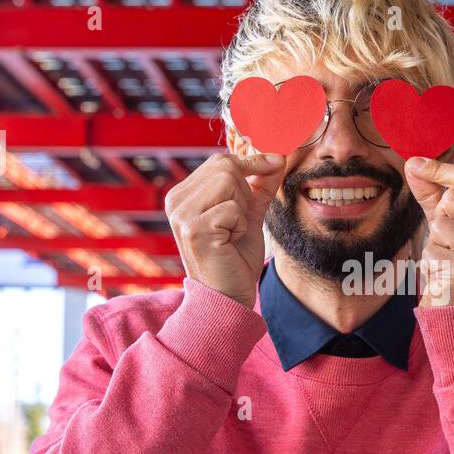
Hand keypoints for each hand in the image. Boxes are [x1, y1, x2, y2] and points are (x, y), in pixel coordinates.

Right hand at [165, 153, 286, 308]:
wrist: (228, 296)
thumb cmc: (235, 258)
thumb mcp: (249, 214)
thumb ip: (260, 185)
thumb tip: (278, 156)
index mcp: (183, 194)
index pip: (220, 160)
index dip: (252, 162)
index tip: (276, 163)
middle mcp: (175, 201)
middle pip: (226, 166)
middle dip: (245, 192)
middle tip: (240, 221)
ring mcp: (181, 214)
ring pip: (229, 182)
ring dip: (242, 209)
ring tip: (232, 233)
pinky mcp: (194, 229)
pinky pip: (233, 208)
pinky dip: (241, 225)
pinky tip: (229, 243)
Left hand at [405, 157, 453, 307]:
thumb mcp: (447, 219)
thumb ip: (432, 191)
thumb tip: (413, 162)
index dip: (438, 169)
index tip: (415, 164)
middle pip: (453, 198)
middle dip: (440, 215)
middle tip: (448, 237)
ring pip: (440, 224)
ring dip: (434, 241)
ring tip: (447, 255)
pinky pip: (432, 250)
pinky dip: (430, 260)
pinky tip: (444, 271)